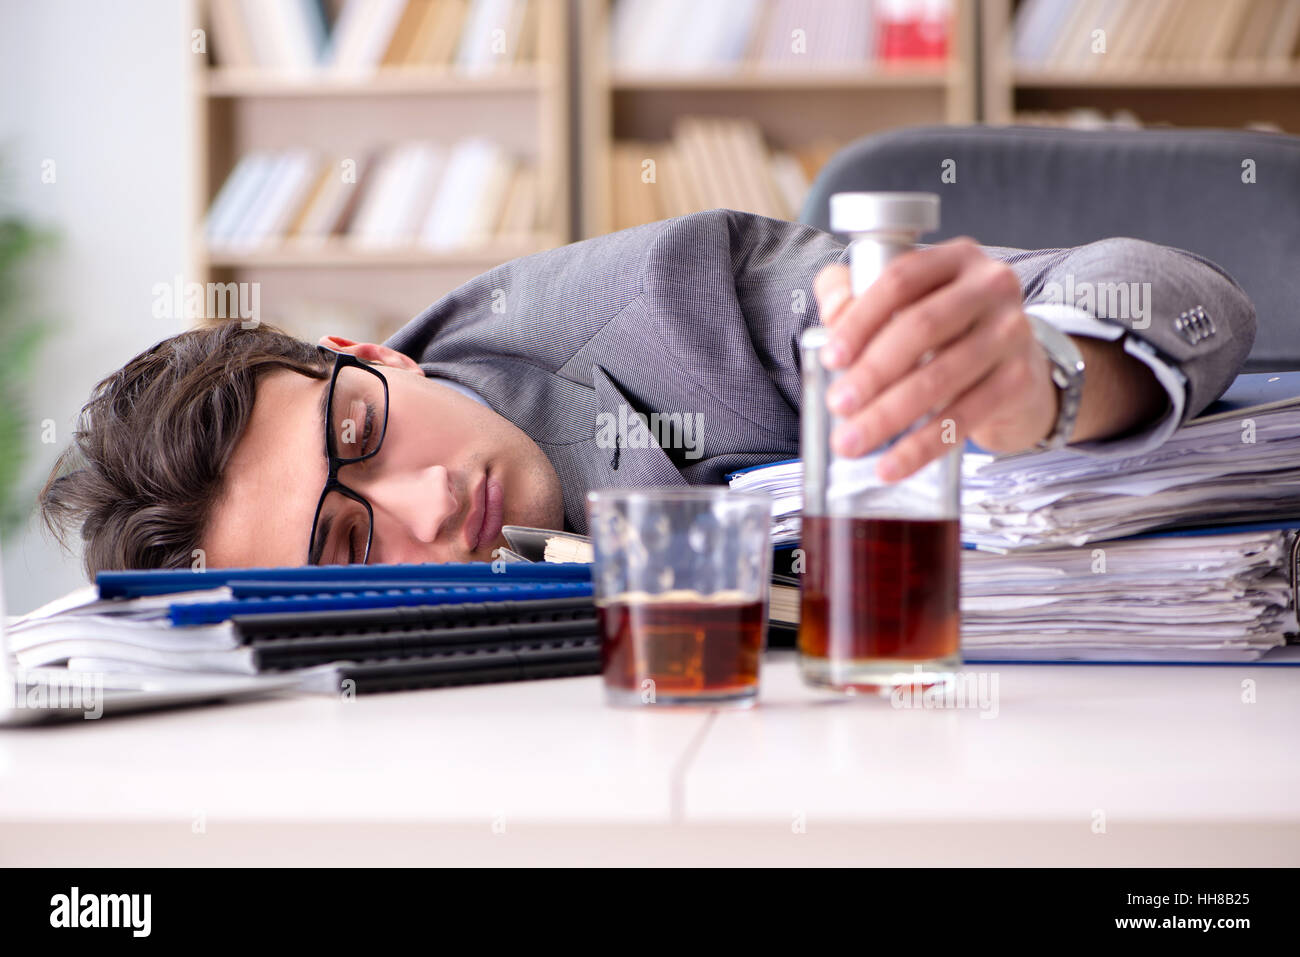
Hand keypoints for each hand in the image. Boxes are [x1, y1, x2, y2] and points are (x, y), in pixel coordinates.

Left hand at [813, 237, 1057, 481]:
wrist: (1017, 370)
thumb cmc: (948, 334)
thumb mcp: (905, 303)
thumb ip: (856, 294)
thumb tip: (833, 311)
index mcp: (955, 259)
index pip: (901, 280)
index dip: (861, 318)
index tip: (831, 356)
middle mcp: (990, 287)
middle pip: (921, 328)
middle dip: (872, 372)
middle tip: (838, 405)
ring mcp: (1010, 332)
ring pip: (941, 377)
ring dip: (889, 415)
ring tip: (851, 441)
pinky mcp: (1019, 379)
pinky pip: (963, 417)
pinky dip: (922, 446)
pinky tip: (891, 465)